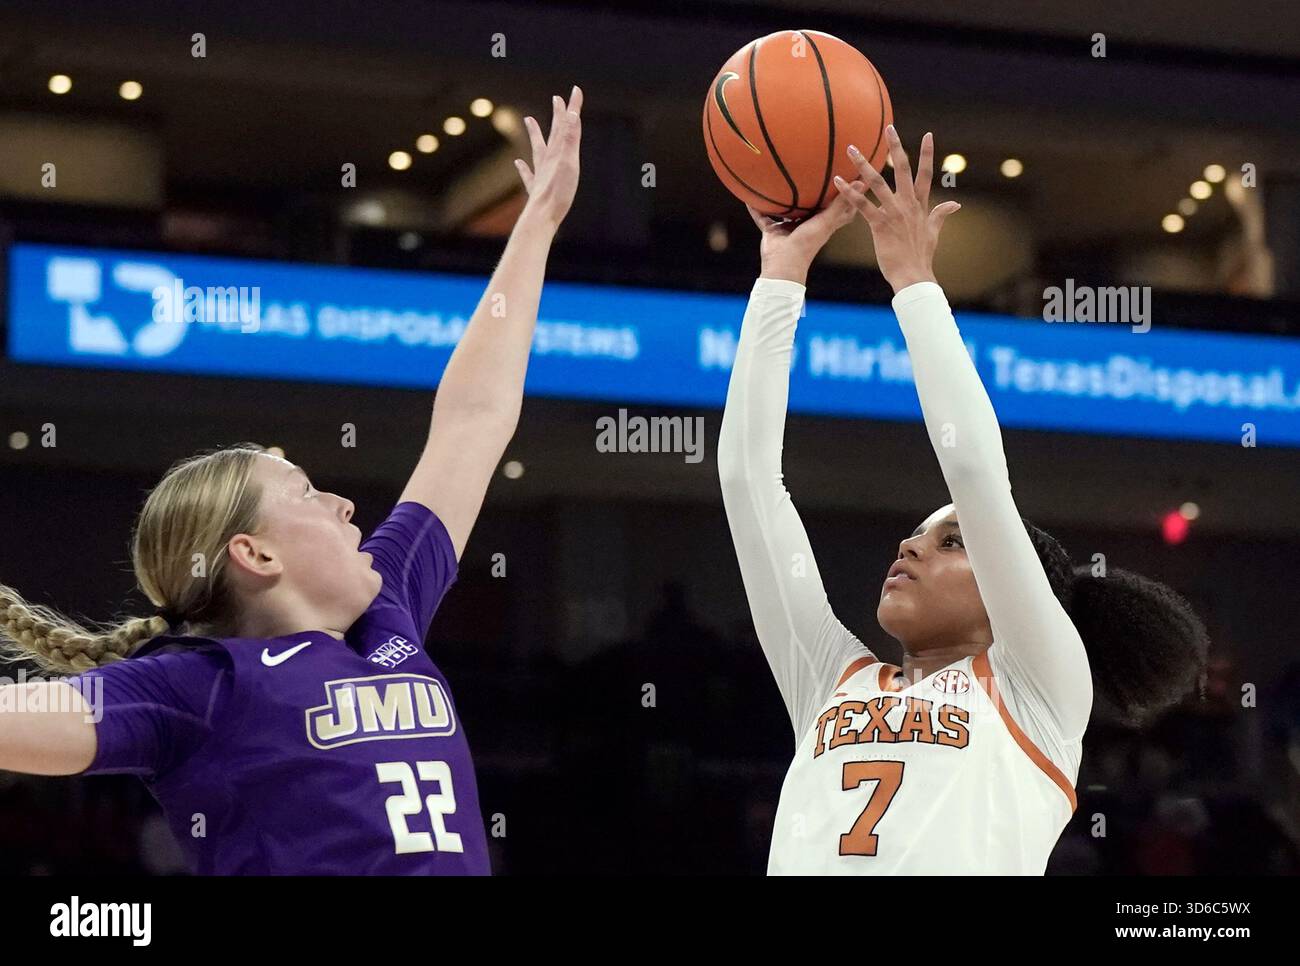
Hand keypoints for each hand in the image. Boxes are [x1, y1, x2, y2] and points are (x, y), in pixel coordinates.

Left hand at [515, 86, 582, 229]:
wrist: (542, 216)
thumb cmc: (558, 192)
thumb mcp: (569, 162)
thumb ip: (569, 139)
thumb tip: (571, 115)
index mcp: (556, 152)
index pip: (566, 125)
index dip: (572, 108)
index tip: (575, 91)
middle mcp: (547, 160)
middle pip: (553, 133)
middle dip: (557, 116)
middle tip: (557, 99)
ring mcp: (540, 174)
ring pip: (537, 149)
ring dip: (535, 134)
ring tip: (529, 120)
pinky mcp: (536, 189)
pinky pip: (528, 174)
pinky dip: (524, 167)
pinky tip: (518, 163)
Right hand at [746, 186, 862, 285]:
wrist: (784, 264)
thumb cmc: (808, 243)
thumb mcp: (827, 220)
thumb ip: (841, 202)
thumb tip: (861, 181)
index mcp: (824, 223)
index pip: (841, 207)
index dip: (849, 194)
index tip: (853, 177)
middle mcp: (807, 224)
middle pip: (814, 206)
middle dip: (816, 193)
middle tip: (817, 173)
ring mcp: (789, 228)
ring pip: (787, 210)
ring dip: (784, 200)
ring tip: (780, 180)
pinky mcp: (772, 231)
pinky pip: (762, 217)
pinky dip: (756, 209)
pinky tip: (749, 196)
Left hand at [835, 126, 960, 293]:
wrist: (913, 275)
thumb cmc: (921, 255)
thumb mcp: (934, 232)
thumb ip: (941, 214)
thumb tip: (955, 204)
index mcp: (920, 205)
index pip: (925, 174)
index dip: (927, 154)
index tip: (928, 135)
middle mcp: (907, 204)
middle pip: (902, 169)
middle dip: (895, 147)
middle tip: (889, 127)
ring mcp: (894, 213)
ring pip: (878, 182)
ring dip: (863, 164)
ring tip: (851, 149)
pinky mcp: (880, 225)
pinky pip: (863, 204)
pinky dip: (850, 192)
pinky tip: (838, 181)